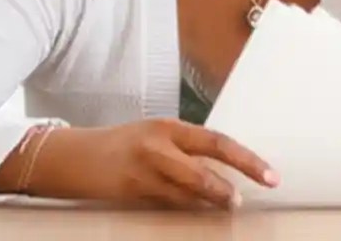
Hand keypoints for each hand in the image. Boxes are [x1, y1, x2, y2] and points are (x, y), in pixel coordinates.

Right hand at [26, 119, 278, 208]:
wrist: (71, 157)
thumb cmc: (119, 146)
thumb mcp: (154, 138)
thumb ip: (185, 150)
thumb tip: (223, 170)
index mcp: (169, 127)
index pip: (217, 142)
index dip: (247, 160)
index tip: (269, 175)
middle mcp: (159, 146)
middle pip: (206, 166)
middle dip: (232, 185)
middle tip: (248, 200)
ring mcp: (144, 170)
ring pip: (189, 190)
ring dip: (212, 202)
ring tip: (228, 207)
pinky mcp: (131, 191)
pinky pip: (168, 204)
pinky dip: (187, 209)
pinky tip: (199, 213)